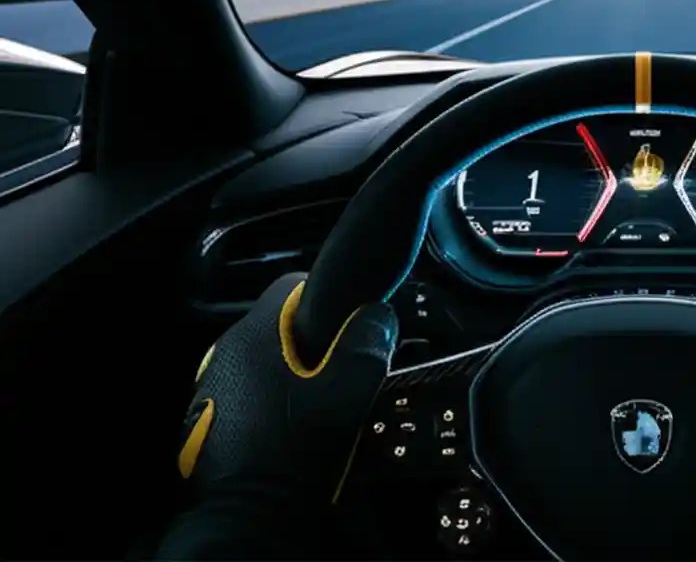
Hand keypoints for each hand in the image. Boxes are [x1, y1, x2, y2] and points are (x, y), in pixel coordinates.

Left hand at [158, 273, 397, 557]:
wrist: (246, 519)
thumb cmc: (294, 452)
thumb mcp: (344, 398)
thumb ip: (365, 348)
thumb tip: (378, 314)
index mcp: (253, 337)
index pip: (293, 285)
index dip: (330, 301)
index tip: (353, 329)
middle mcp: (224, 353)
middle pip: (279, 325)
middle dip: (314, 343)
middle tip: (343, 376)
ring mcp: (211, 387)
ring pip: (264, 360)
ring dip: (292, 373)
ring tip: (319, 406)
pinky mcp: (207, 418)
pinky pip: (249, 391)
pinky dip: (271, 399)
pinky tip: (290, 429)